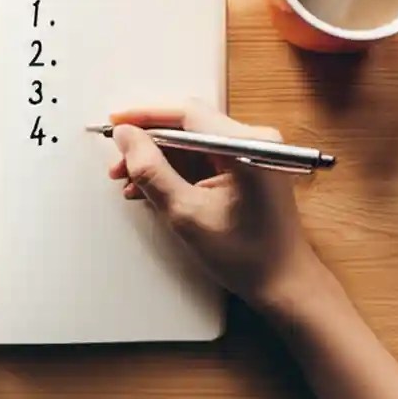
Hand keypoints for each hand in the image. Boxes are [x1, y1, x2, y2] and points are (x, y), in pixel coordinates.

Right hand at [108, 101, 322, 310]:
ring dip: (159, 160)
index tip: (114, 124)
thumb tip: (125, 136)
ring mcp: (252, 152)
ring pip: (191, 142)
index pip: (186, 114)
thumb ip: (151, 170)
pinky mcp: (247, 166)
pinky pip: (203, 157)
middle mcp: (254, 139)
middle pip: (187, 126)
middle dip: (148, 144)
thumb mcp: (186, 213)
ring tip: (130, 182)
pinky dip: (176, 170)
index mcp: (246, 145)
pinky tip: (152, 188)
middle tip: (118, 165)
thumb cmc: (245, 256)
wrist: (283, 284)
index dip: (145, 116)